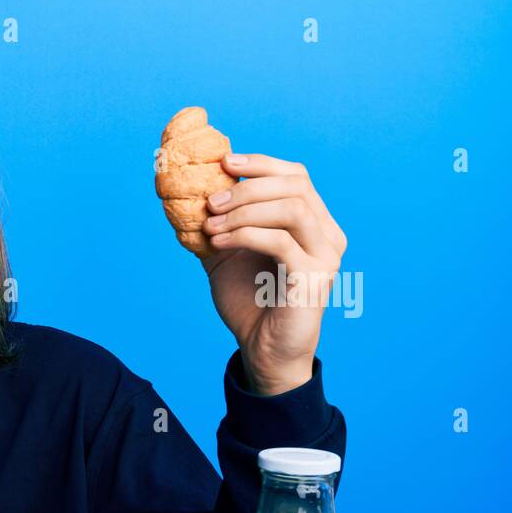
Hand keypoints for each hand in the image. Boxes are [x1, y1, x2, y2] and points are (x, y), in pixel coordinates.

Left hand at [201, 154, 346, 394]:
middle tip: (211, 201)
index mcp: (312, 223)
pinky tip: (219, 243)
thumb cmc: (249, 303)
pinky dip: (245, 234)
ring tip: (211, 224)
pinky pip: (281, 241)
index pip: (296, 176)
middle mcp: (327, 234)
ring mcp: (325, 255)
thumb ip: (217, 225)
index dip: (261, 163)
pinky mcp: (313, 277)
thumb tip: (186, 195)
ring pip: (292, 208)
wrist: (262, 350)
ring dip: (245, 210)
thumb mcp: (227, 256)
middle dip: (248, 186)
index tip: (224, 162)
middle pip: (296, 185)